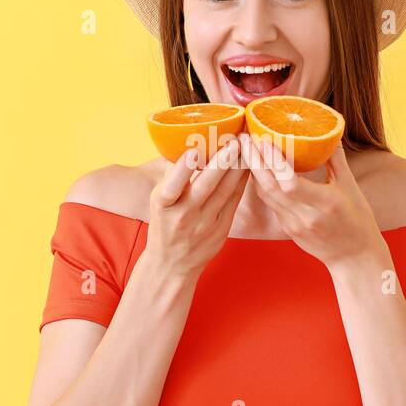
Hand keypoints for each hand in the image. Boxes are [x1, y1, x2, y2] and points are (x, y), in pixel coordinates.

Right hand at [145, 138, 248, 279]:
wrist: (172, 264)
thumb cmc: (164, 225)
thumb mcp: (158, 203)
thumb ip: (171, 178)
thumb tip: (181, 143)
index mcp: (163, 207)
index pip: (171, 187)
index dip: (182, 170)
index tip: (192, 152)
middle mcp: (184, 215)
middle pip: (206, 187)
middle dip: (221, 163)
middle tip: (233, 141)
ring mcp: (205, 224)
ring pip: (225, 191)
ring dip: (236, 168)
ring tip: (245, 147)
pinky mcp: (221, 229)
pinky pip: (234, 201)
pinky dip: (241, 182)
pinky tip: (248, 166)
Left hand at [238, 132, 388, 271]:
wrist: (353, 257)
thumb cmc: (357, 221)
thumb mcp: (351, 187)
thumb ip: (336, 160)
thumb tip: (329, 133)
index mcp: (324, 204)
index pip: (290, 183)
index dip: (274, 162)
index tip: (263, 140)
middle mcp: (305, 216)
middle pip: (270, 187)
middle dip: (254, 161)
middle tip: (245, 137)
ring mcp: (293, 225)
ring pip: (265, 195)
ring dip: (253, 171)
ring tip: (246, 148)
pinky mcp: (287, 229)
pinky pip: (270, 203)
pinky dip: (261, 184)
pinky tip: (257, 168)